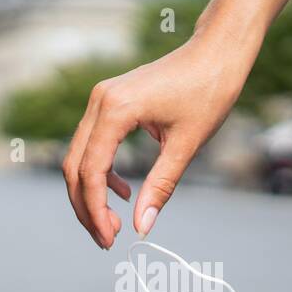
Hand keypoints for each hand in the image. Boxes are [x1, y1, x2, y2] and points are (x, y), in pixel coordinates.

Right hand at [62, 36, 250, 247]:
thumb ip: (160, 187)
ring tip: (113, 223)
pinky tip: (123, 191)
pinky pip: (93, 144)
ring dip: (91, 193)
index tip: (110, 238)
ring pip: (79, 157)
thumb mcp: (186, 145)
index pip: (91, 172)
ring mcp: (101, 99)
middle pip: (74, 167)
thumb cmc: (208, 91)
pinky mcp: (110, 102)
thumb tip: (142, 226)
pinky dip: (102, 172)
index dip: (96, 211)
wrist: (217, 52)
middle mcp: (100, 102)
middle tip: (107, 239)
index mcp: (116, 110)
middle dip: (87, 208)